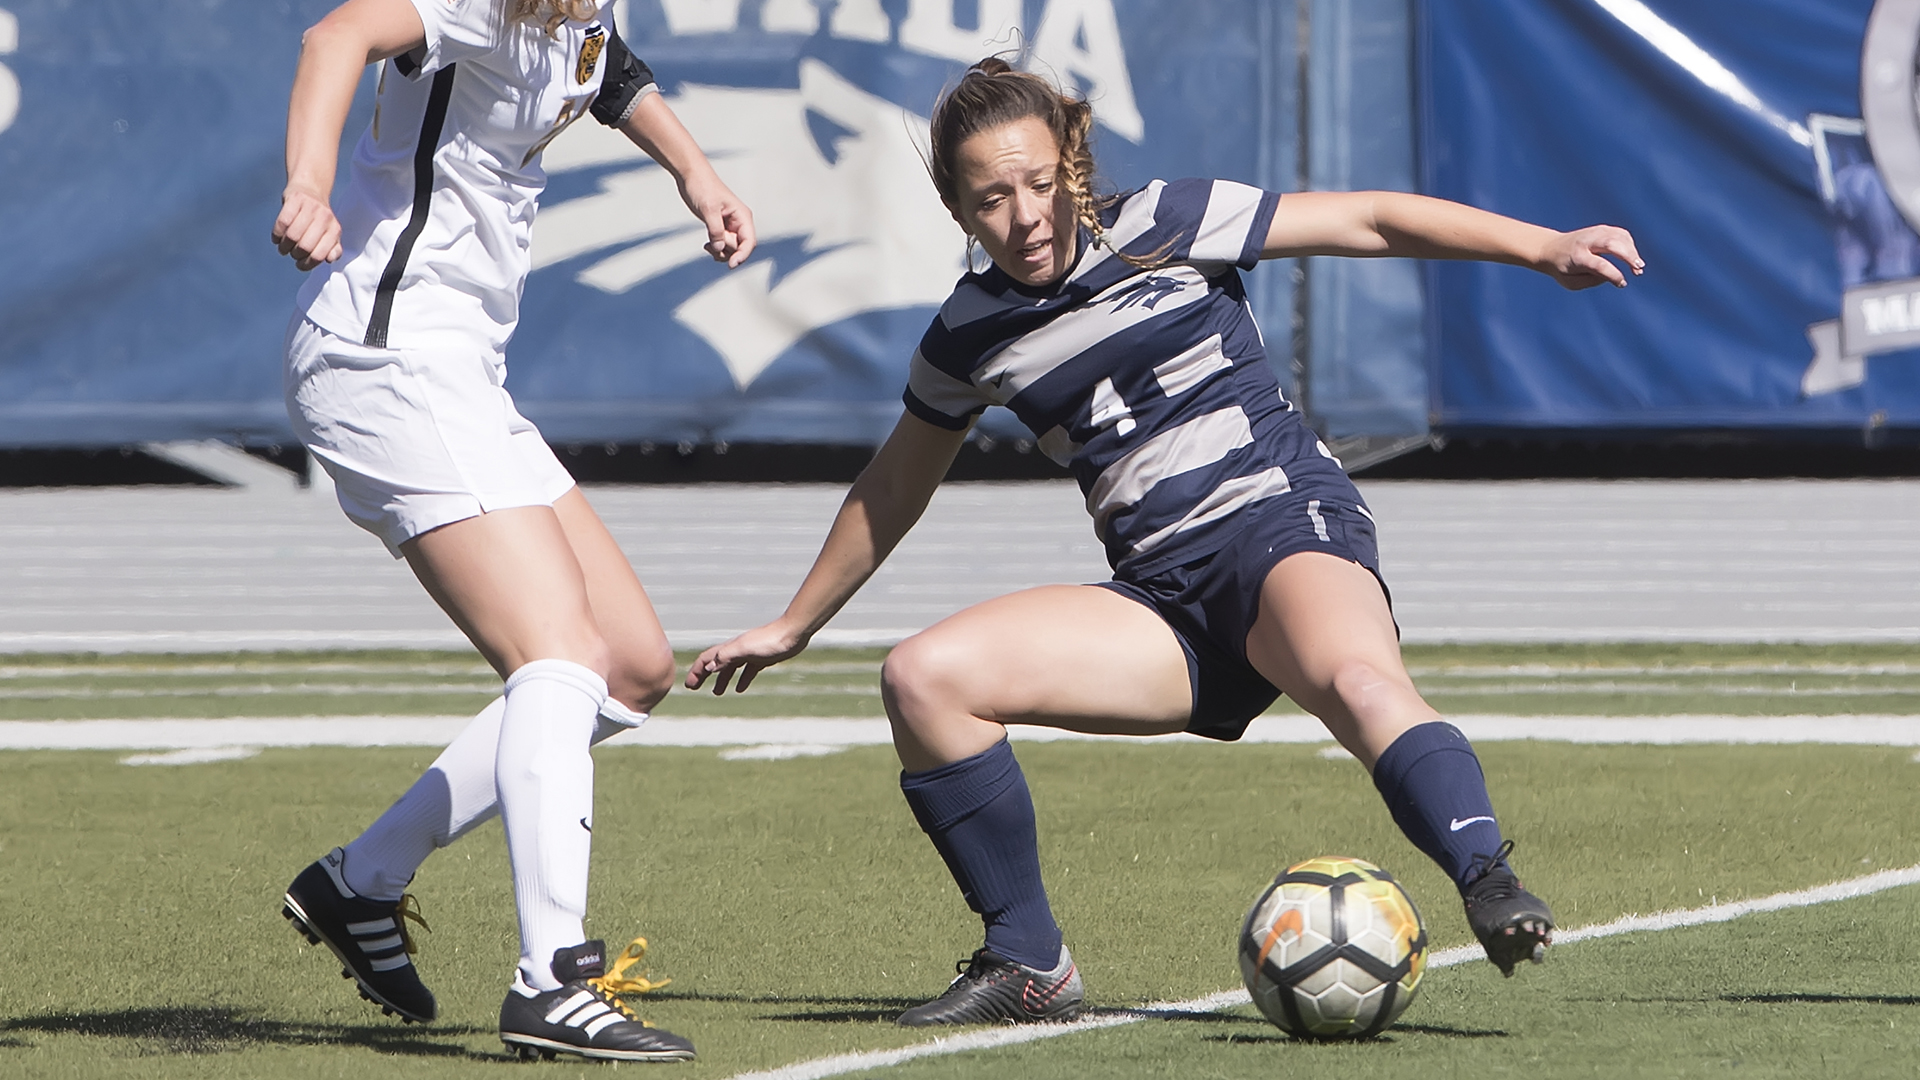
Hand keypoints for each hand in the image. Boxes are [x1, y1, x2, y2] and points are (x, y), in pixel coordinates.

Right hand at [274, 186, 343, 270]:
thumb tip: (329, 259)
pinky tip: (277, 237)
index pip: (320, 255)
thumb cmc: (318, 217)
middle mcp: (325, 218)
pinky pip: (282, 222)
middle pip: (304, 247)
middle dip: (295, 255)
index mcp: (334, 230)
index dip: (307, 264)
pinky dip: (277, 234)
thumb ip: (333, 248)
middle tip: (292, 253)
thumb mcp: (330, 233)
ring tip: (283, 247)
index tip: (300, 264)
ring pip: (292, 236)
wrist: (310, 188)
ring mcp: (310, 207)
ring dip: (284, 246)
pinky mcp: (295, 199)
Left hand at [680, 170, 755, 267]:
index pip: (749, 242)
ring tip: (707, 246)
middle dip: (727, 252)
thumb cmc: (702, 187)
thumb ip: (716, 231)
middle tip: (710, 244)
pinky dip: (716, 248)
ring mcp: (730, 225)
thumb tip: (720, 249)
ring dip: (720, 252)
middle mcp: (739, 222)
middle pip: (740, 248)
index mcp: (742, 216)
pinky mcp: (720, 227)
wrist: (691, 175)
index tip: (731, 265)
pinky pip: (723, 244)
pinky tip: (706, 245)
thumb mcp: (708, 210)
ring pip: (732, 248)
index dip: (742, 256)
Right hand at [685, 621, 805, 693]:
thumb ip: (726, 656)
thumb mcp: (744, 649)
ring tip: (717, 692)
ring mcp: (750, 654)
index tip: (689, 685)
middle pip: (716, 664)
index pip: (707, 659)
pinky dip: (741, 679)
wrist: (792, 633)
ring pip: (731, 668)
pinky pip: (747, 670)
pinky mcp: (762, 659)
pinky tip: (740, 688)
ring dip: (722, 679)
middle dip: (703, 675)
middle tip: (694, 688)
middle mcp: (737, 650)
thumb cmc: (769, 640)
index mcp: (731, 648)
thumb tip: (708, 667)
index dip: (696, 671)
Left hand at [1537, 225, 1642, 289]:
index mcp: (1577, 257)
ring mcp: (1595, 232)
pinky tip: (1631, 256)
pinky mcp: (1601, 228)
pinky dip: (1629, 244)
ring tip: (1638, 267)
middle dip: (1628, 256)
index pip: (1599, 265)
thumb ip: (1591, 281)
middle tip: (1638, 269)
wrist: (1551, 248)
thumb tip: (1613, 276)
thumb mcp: (1571, 282)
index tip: (1621, 283)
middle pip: (1611, 244)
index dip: (1613, 275)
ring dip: (1632, 251)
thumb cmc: (1562, 269)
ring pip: (1619, 237)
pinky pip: (1620, 234)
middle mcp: (1586, 241)